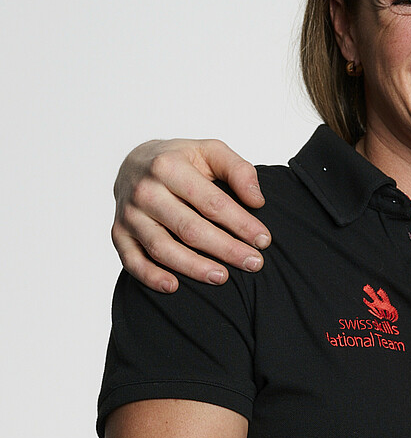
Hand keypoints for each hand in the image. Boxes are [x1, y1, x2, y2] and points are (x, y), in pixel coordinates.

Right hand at [113, 138, 269, 291]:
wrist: (135, 162)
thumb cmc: (181, 160)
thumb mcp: (211, 150)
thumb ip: (238, 170)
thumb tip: (256, 201)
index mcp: (170, 167)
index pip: (212, 202)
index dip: (241, 224)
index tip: (263, 240)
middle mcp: (146, 191)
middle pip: (190, 228)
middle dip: (226, 249)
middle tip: (254, 263)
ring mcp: (129, 215)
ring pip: (162, 248)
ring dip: (194, 267)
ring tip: (223, 277)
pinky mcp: (118, 233)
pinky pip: (132, 261)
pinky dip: (151, 276)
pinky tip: (174, 287)